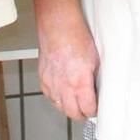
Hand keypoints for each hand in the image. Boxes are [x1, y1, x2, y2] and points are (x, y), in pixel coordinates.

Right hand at [33, 0, 98, 121]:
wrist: (57, 25)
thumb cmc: (76, 36)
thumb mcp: (95, 59)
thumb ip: (94, 78)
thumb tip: (97, 90)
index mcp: (80, 82)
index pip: (88, 109)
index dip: (94, 111)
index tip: (97, 108)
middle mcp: (64, 86)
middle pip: (72, 113)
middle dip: (81, 114)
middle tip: (87, 110)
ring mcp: (51, 83)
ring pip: (59, 107)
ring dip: (68, 107)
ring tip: (75, 102)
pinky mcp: (43, 78)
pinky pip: (50, 96)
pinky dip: (57, 98)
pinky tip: (62, 93)